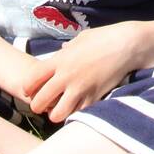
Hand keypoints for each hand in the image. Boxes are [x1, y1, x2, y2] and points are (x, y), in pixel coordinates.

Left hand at [21, 23, 139, 123]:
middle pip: (39, 102)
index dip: (27, 88)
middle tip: (44, 104)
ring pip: (57, 115)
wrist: (126, 45)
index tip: (31, 90)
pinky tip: (77, 107)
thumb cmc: (103, 38)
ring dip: (56, 114)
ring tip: (60, 108)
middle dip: (38, 106)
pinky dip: (74, 114)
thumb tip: (61, 51)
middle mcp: (66, 77)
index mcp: (59, 60)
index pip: (31, 79)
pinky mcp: (94, 98)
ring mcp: (80, 89)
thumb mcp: (80, 39)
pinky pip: (77, 114)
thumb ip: (66, 50)